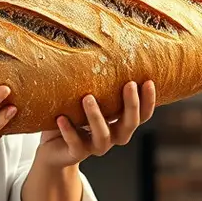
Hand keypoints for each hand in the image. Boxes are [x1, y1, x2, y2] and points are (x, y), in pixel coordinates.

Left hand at [35, 81, 156, 168]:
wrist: (53, 148)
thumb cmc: (73, 116)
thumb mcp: (86, 98)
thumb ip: (97, 85)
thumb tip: (102, 47)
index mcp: (119, 124)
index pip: (142, 115)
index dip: (148, 101)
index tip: (148, 81)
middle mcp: (111, 137)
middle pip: (129, 125)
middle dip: (131, 106)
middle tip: (128, 84)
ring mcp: (94, 147)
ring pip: (103, 137)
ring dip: (97, 117)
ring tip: (88, 98)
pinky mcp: (75, 154)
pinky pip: (75, 144)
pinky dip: (69, 131)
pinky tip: (61, 118)